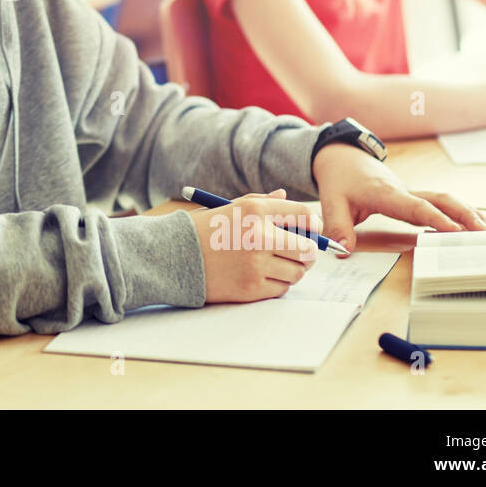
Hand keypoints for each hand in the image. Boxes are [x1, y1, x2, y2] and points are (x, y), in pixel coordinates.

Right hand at [189, 190, 320, 301]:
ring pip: (297, 272)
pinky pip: (282, 289)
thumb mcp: (230, 207)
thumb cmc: (203, 229)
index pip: (304, 215)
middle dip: (307, 252)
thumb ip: (262, 202)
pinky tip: (262, 275)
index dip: (312, 224)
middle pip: (308, 249)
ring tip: (276, 264)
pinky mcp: (251, 288)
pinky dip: (277, 284)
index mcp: (255, 210)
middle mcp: (259, 236)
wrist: (173, 256)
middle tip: (300, 252)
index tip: (311, 230)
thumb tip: (286, 197)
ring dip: (292, 269)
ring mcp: (255, 264)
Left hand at [311, 144, 485, 251]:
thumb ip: (338, 227)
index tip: (456, 230)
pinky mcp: (415, 196)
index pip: (415, 207)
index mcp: (386, 194)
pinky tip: (479, 223)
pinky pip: (442, 203)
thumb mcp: (332, 202)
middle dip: (463, 216)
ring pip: (446, 200)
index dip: (436, 218)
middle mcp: (404, 191)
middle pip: (440, 200)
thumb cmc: (340, 180)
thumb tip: (342, 250)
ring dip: (469, 214)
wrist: (343, 157)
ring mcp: (412, 192)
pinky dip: (462, 212)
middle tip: (485, 234)